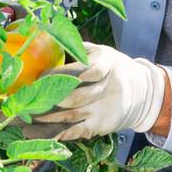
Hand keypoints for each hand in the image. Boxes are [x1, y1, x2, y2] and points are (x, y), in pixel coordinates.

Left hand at [28, 44, 165, 141]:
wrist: (142, 91)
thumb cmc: (111, 68)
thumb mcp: (101, 52)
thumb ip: (79, 48)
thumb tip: (47, 38)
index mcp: (106, 63)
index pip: (86, 71)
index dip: (62, 75)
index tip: (41, 77)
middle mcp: (107, 87)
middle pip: (77, 97)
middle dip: (52, 100)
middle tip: (30, 100)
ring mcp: (104, 108)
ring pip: (73, 115)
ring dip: (49, 118)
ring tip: (29, 117)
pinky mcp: (101, 124)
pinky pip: (78, 131)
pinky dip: (61, 133)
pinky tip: (44, 132)